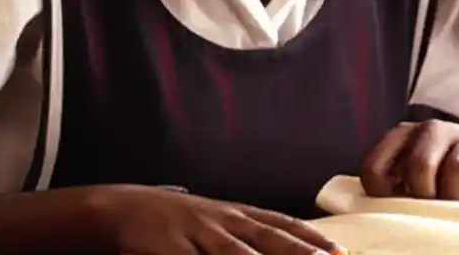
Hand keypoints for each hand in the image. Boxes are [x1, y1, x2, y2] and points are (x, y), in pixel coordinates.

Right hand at [91, 185, 343, 254]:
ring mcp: (195, 235)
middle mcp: (221, 222)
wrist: (118, 208)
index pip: (281, 227)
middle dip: (301, 254)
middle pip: (268, 241)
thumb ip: (247, 235)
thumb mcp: (214, 223)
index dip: (312, 240)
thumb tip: (284, 243)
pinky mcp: (168, 250)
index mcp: (235, 215)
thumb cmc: (174, 221)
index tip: (341, 252)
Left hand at [361, 120, 458, 201]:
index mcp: (402, 134)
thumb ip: (390, 184)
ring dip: (452, 196)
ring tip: (452, 199)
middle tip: (429, 201)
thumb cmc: (436, 179)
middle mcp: (432, 129)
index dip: (380, 193)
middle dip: (422, 193)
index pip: (374, 166)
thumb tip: (379, 209)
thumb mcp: (406, 176)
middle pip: (420, 164)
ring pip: (455, 169)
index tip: (394, 201)